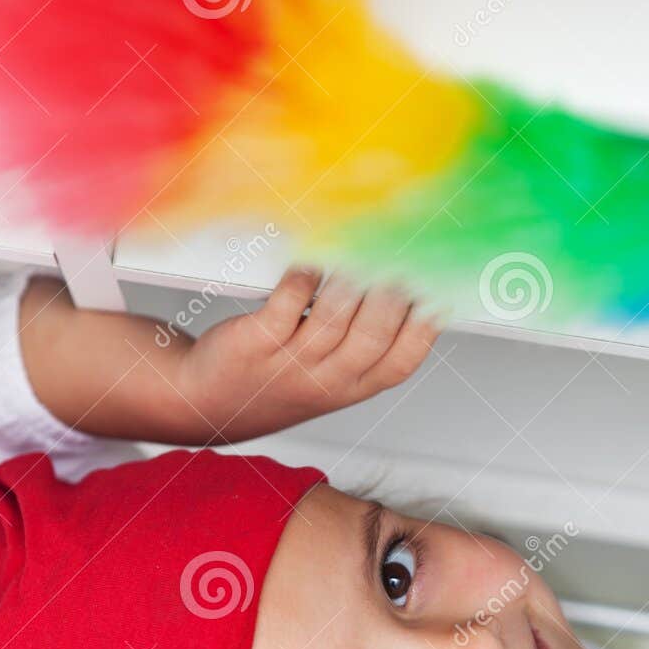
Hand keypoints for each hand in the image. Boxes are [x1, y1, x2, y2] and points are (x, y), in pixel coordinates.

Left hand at [179, 268, 442, 444]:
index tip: (438, 283)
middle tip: (403, 252)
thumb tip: (408, 282)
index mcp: (355, 385)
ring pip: (332, 320)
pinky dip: (302, 278)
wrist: (210, 400)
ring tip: (361, 248)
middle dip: (393, 293)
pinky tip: (310, 261)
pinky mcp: (255, 343)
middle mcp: (327, 379)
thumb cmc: (277, 378)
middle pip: (373, 336)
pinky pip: (285, 305)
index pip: (403, 359)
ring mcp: (290, 364)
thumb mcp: (334, 374)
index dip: (426, 323)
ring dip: (350, 280)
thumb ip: (369, 338)